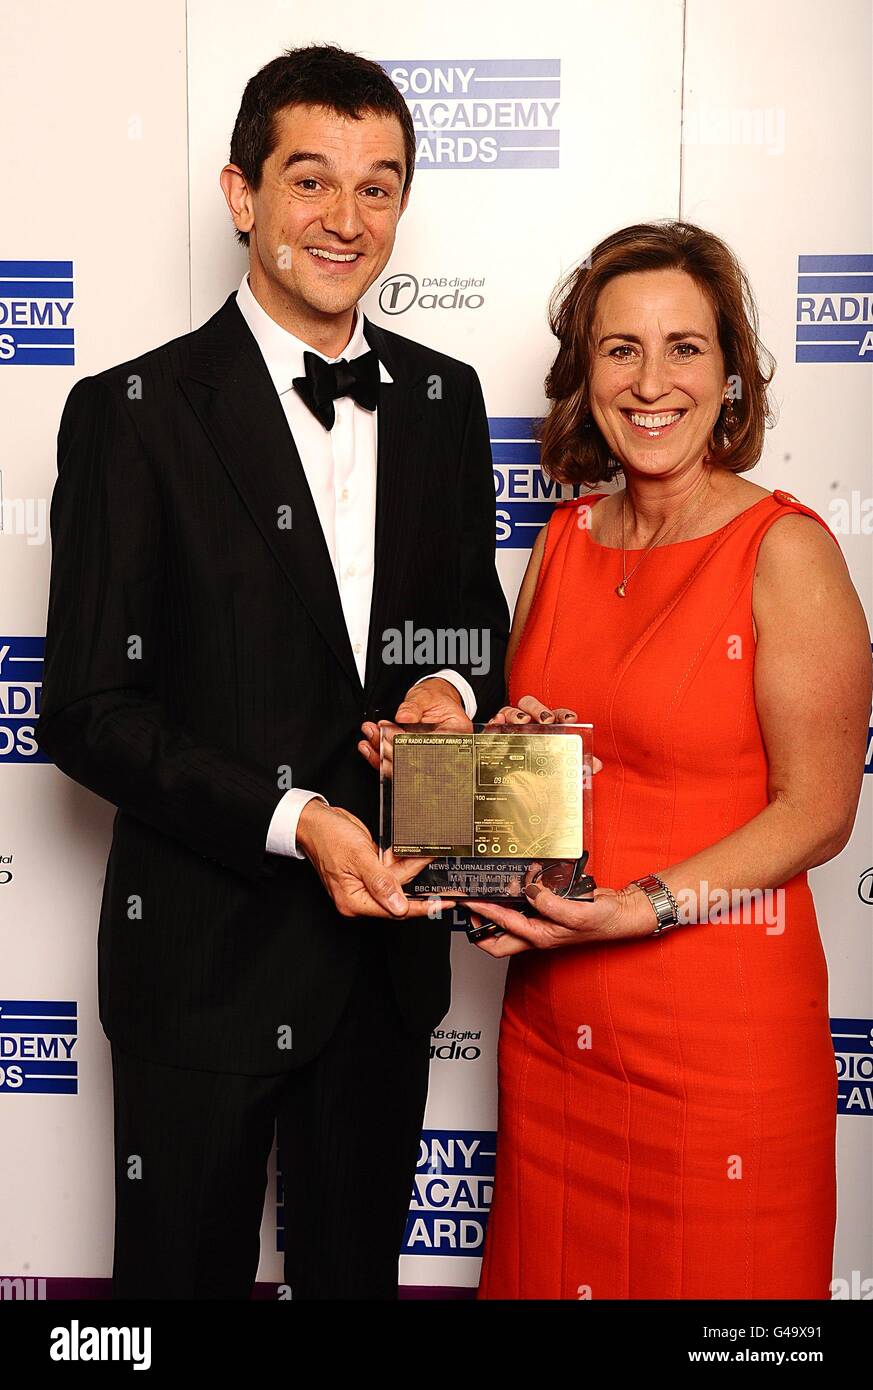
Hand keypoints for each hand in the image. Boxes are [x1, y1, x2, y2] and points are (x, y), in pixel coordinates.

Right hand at [297, 800, 441, 919]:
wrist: (316, 822)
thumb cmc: (328, 838)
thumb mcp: (358, 856)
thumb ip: (380, 882)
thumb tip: (399, 906)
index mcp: (353, 901)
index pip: (394, 910)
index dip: (421, 907)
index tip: (442, 904)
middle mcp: (358, 896)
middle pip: (397, 895)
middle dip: (416, 878)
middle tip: (435, 866)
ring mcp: (363, 884)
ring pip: (396, 881)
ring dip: (410, 867)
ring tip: (426, 855)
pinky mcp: (368, 872)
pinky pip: (389, 871)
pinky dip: (400, 862)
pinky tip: (411, 854)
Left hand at [358, 677, 472, 772]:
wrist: (431, 702)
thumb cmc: (433, 699)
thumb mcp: (425, 696)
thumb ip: (414, 706)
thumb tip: (404, 716)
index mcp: (457, 733)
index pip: (433, 745)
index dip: (410, 742)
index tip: (392, 734)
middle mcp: (445, 750)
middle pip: (418, 760)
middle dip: (393, 748)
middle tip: (379, 734)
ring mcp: (428, 758)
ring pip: (403, 766)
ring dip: (382, 753)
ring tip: (371, 735)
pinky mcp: (412, 761)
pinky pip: (395, 766)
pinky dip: (379, 757)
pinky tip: (369, 747)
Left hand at [462, 882, 655, 956]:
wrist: (620, 914)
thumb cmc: (603, 921)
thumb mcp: (576, 914)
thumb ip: (550, 904)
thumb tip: (529, 892)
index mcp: (540, 938)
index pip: (504, 926)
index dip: (484, 913)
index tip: (470, 901)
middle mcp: (537, 933)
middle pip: (498, 941)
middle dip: (479, 929)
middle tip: (469, 908)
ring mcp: (542, 923)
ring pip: (509, 924)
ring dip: (497, 909)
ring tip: (487, 892)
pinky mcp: (548, 911)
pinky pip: (526, 905)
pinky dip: (518, 894)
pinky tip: (518, 881)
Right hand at [485, 695, 602, 773]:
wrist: (510, 779)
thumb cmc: (537, 765)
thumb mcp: (559, 765)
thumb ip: (578, 763)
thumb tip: (595, 765)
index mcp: (546, 726)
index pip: (556, 715)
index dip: (563, 714)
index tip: (570, 719)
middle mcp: (528, 722)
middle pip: (531, 705)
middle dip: (539, 709)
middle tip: (546, 720)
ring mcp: (510, 726)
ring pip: (511, 709)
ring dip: (517, 713)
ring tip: (523, 722)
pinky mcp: (495, 733)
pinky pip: (493, 721)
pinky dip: (495, 719)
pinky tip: (498, 722)